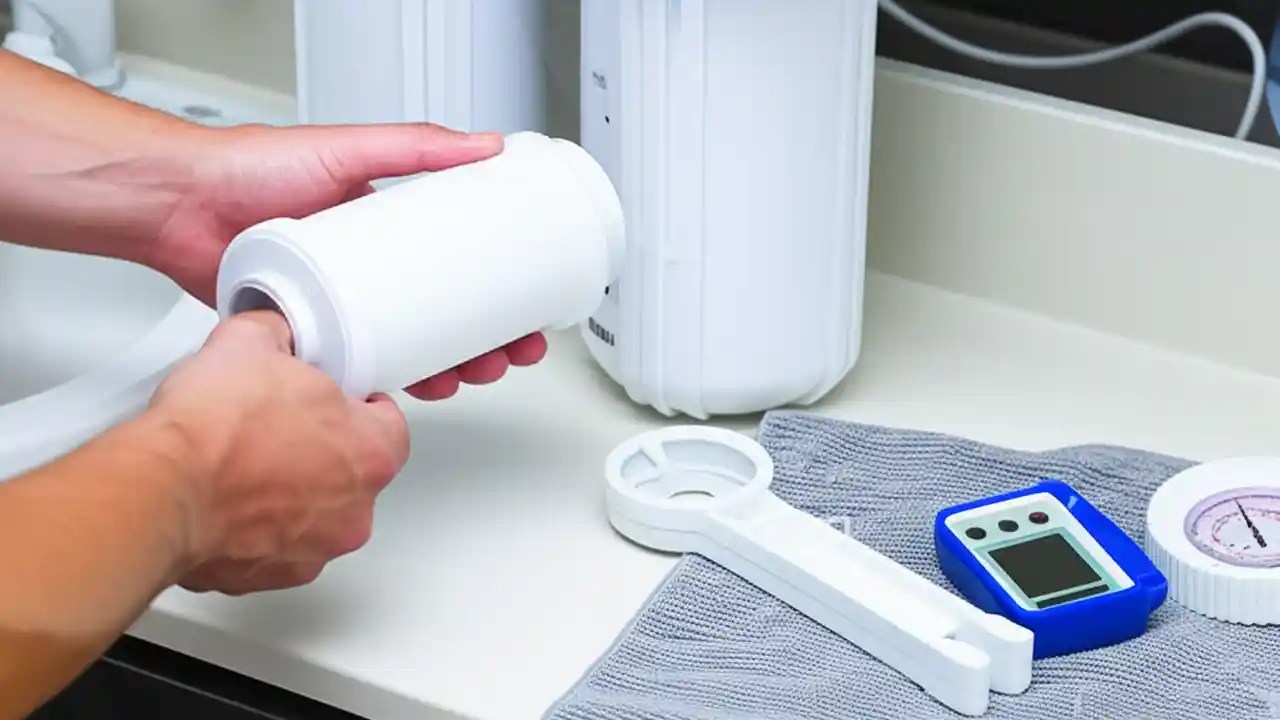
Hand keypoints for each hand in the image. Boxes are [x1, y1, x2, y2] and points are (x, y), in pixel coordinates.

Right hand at [147, 310, 408, 593]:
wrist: (161, 490)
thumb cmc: (214, 431)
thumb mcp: (251, 343)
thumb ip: (278, 334)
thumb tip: (273, 333)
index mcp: (371, 454)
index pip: (389, 424)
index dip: (357, 405)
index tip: (333, 400)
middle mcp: (353, 510)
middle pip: (352, 472)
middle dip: (321, 450)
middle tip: (280, 427)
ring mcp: (314, 548)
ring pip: (315, 513)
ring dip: (290, 492)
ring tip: (247, 465)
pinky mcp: (271, 575)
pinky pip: (275, 546)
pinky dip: (256, 528)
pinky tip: (228, 501)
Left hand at [150, 123, 546, 399]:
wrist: (179, 204)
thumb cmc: (249, 169)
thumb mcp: (347, 148)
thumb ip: (416, 146)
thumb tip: (485, 146)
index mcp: (382, 230)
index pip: (457, 266)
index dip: (496, 293)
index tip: (523, 311)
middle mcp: (364, 272)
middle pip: (441, 316)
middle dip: (482, 342)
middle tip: (507, 353)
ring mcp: (339, 306)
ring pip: (405, 348)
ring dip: (445, 367)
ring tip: (468, 375)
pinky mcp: (306, 333)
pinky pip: (355, 364)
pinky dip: (387, 381)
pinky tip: (408, 390)